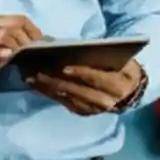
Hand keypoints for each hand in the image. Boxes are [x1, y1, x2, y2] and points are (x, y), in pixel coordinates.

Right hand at [0, 15, 43, 89]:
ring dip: (17, 45)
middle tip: (35, 52)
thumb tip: (39, 46)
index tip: (44, 45)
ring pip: (2, 35)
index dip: (35, 31)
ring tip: (25, 55)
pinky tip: (8, 57)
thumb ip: (14, 43)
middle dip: (28, 39)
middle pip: (14, 26)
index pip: (20, 20)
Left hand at [27, 60, 142, 115]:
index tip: (64, 67)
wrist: (129, 90)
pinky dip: (50, 93)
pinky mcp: (84, 112)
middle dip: (56, 80)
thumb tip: (73, 47)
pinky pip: (64, 102)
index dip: (80, 73)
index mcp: (117, 85)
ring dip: (48, 88)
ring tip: (31, 77)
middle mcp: (106, 101)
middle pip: (77, 90)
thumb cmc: (122, 68)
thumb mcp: (118, 59)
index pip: (96, 78)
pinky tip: (37, 85)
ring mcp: (93, 109)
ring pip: (67, 98)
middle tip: (36, 71)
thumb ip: (100, 55)